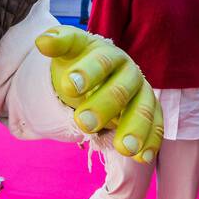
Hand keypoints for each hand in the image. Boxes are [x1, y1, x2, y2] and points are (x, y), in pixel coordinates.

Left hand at [35, 26, 162, 161]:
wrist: (98, 74)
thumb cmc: (79, 63)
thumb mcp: (66, 52)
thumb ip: (57, 44)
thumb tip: (43, 41)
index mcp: (107, 54)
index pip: (100, 61)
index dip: (86, 72)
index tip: (69, 86)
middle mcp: (129, 72)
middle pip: (121, 89)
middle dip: (103, 107)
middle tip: (83, 123)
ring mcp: (142, 92)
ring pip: (143, 109)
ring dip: (135, 129)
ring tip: (123, 149)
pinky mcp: (150, 111)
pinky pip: (155, 126)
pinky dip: (151, 141)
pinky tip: (143, 157)